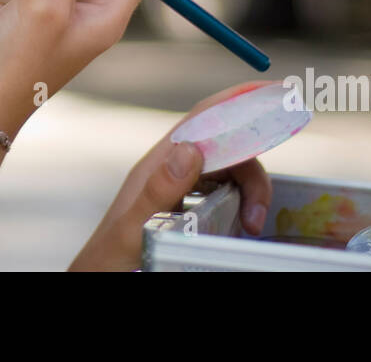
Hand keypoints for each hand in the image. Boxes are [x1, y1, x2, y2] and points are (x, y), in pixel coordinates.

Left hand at [69, 82, 275, 271]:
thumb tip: (191, 148)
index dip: (236, 101)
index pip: (203, 119)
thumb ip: (158, 190)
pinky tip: (243, 224)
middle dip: (253, 173)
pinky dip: (244, 203)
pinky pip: (228, 191)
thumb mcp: (133, 228)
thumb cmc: (110, 257)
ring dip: (251, 192)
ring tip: (252, 225)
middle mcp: (172, 168)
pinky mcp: (191, 206)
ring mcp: (183, 186)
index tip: (270, 93)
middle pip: (228, 148)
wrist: (101, 277)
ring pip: (232, 170)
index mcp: (159, 163)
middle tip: (257, 215)